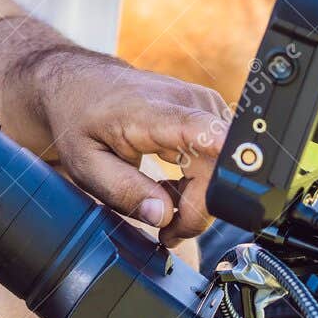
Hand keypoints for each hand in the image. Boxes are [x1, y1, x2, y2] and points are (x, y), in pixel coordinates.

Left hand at [34, 53, 229, 244]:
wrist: (81, 85)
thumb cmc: (80, 121)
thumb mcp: (85, 165)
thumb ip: (124, 191)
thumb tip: (163, 216)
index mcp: (149, 113)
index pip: (200, 130)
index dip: (225, 156)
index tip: (237, 180)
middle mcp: (184, 102)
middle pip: (216, 167)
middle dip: (196, 210)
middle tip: (166, 232)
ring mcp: (200, 104)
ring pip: (221, 167)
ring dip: (197, 198)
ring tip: (161, 206)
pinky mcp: (207, 112)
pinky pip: (217, 158)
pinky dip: (199, 182)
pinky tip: (173, 187)